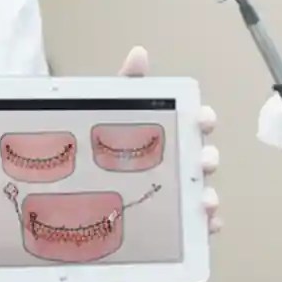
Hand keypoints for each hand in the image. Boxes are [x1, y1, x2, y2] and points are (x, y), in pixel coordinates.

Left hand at [118, 46, 220, 233]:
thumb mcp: (110, 111)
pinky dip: (205, 227)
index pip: (194, 124)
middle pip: (202, 160)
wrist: (72, 183)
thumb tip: (139, 53)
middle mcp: (177, 164)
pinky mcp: (169, 223)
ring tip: (204, 201)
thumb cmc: (101, 141)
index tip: (204, 118)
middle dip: (208, 160)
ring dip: (210, 196)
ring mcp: (175, 194)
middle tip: (203, 161)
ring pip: (201, 194)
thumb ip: (127, 85)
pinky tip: (206, 228)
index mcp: (168, 135)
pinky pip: (194, 227)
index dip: (203, 120)